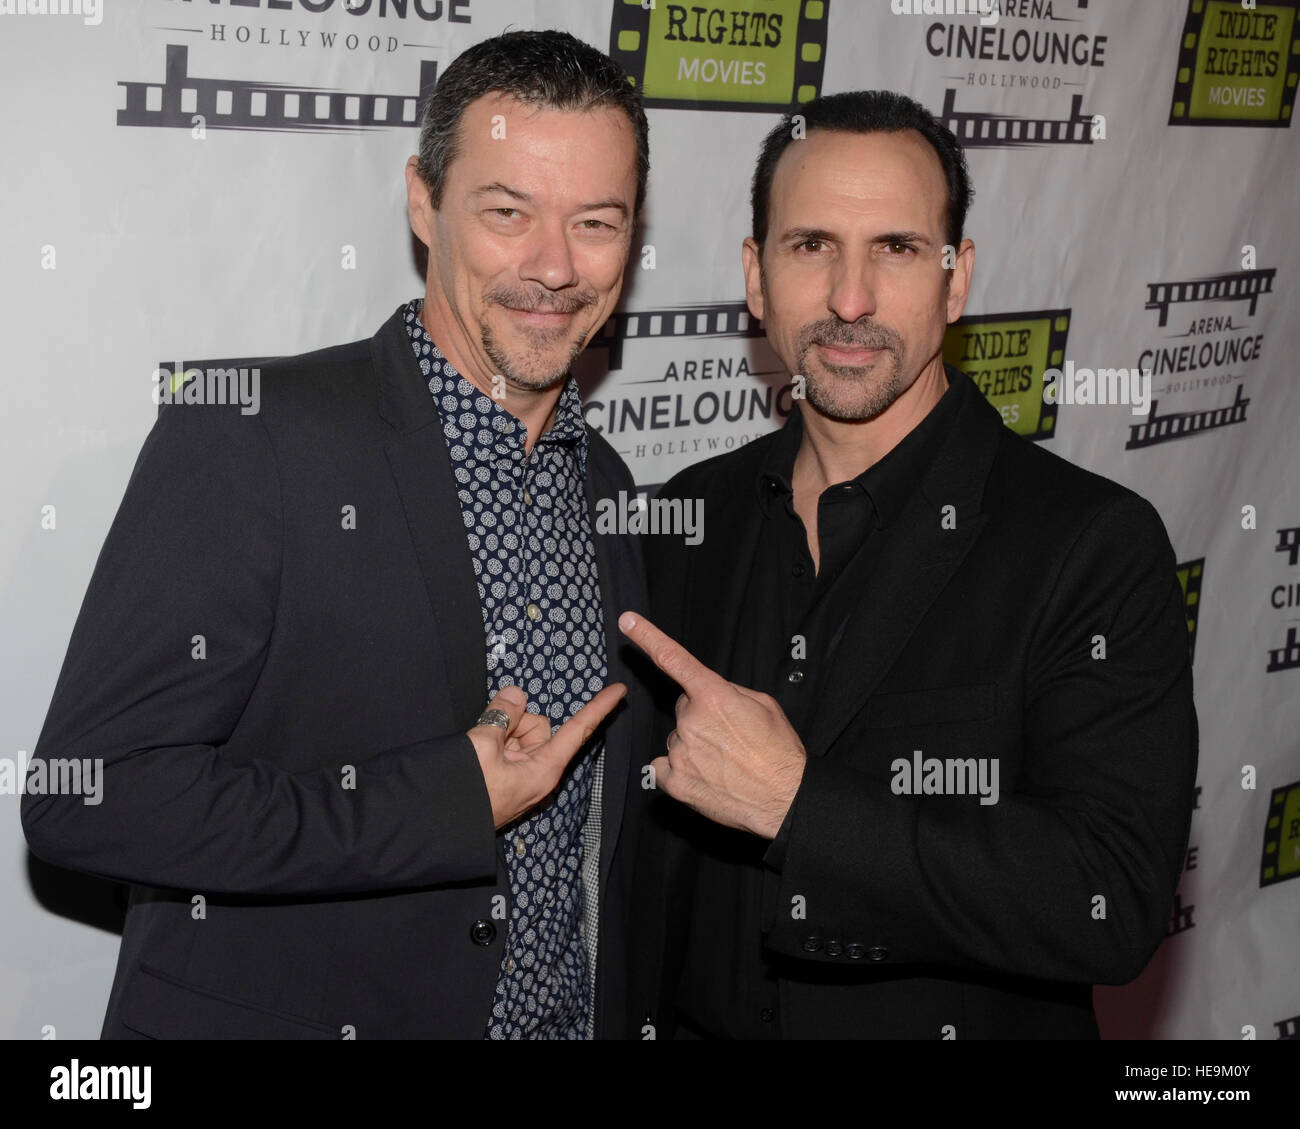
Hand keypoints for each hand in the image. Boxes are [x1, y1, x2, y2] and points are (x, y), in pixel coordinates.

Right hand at [468, 683, 626, 828]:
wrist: (439, 824)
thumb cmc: (466, 795)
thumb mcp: (483, 746)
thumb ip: (503, 715)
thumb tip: (516, 694)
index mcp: (545, 769)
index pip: (578, 730)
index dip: (598, 708)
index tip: (620, 691)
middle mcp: (539, 772)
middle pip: (538, 727)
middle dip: (515, 722)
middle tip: (489, 736)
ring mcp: (522, 774)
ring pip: (519, 733)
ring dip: (500, 731)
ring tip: (479, 750)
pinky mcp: (508, 776)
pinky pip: (506, 745)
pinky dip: (494, 740)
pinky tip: (478, 752)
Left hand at [618, 612, 804, 838]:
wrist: (786, 800)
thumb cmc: (780, 753)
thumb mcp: (764, 706)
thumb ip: (730, 692)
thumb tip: (709, 692)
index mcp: (714, 696)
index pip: (673, 659)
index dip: (646, 637)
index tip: (626, 621)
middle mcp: (691, 721)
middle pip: (684, 708)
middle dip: (701, 717)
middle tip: (730, 737)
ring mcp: (679, 752)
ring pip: (678, 739)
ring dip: (695, 746)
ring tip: (725, 762)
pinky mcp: (673, 781)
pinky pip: (665, 766)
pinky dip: (681, 771)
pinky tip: (706, 778)